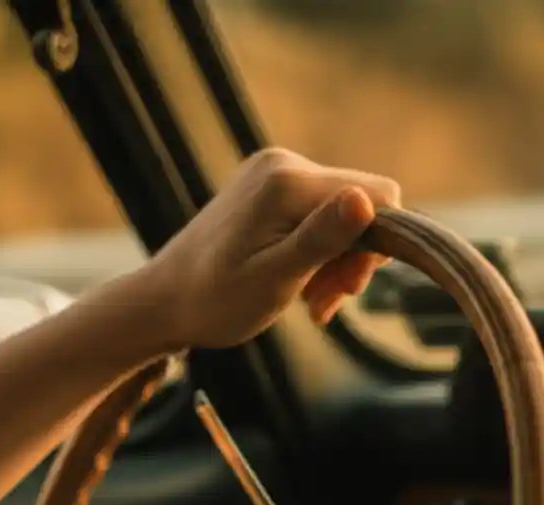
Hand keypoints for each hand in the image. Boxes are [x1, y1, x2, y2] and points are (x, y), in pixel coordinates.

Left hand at [141, 147, 399, 348]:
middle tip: (326, 302)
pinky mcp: (271, 187)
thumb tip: (366, 199)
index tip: (348, 288)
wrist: (164, 302)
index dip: (379, 244)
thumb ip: (321, 237)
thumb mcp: (274, 278)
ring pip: (344, 212)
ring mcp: (276, 172)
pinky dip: (319, 251)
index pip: (379, 195)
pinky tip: (300, 282)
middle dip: (354, 257)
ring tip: (311, 300)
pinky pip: (319, 213)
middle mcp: (285, 163)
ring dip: (337, 261)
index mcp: (289, 182)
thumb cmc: (216, 301)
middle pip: (363, 203)